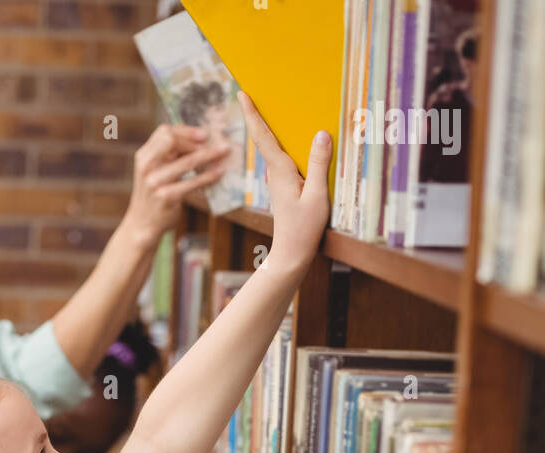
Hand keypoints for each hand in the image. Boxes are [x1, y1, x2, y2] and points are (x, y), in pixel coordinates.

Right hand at [124, 123, 232, 248]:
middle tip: (214, 143)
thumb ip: (169, 156)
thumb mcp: (155, 172)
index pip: (164, 132)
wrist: (143, 225)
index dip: (186, 131)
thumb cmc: (154, 196)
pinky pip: (192, 182)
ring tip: (224, 152)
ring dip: (209, 155)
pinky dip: (208, 176)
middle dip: (196, 140)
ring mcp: (155, 182)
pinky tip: (218, 173)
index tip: (203, 134)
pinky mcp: (166, 197)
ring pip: (187, 161)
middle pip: (172, 140)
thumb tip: (198, 140)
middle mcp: (147, 167)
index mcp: (144, 157)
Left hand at [237, 91, 331, 272]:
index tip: (241, 93)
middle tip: (253, 87)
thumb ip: (320, 164)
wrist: (291, 254)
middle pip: (267, 137)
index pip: (263, 136)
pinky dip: (287, 143)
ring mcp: (279, 178)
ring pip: (276, 147)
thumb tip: (322, 134)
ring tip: (272, 103)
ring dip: (273, 126)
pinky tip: (295, 137)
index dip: (252, 114)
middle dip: (260, 112)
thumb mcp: (317, 196)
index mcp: (280, 170)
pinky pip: (285, 157)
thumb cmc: (304, 229)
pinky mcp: (285, 185)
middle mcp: (275, 172)